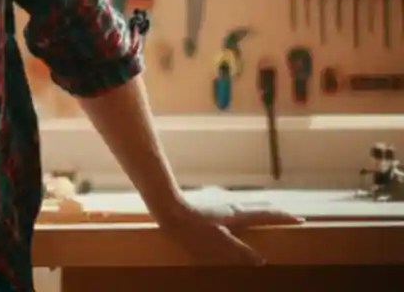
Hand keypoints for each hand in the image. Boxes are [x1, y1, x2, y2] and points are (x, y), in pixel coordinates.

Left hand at [153, 199, 303, 265]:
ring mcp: (223, 208)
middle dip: (276, 214)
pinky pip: (237, 213)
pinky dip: (247, 217)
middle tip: (289, 220)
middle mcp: (233, 208)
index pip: (267, 215)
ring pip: (248, 209)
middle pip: (260, 209)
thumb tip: (262, 261)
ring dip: (262, 214)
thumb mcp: (218, 242)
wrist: (169, 210)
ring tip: (269, 222)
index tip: (301, 220)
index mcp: (239, 215)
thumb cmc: (193, 228)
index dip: (284, 218)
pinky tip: (240, 225)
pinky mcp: (213, 211)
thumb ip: (240, 252)